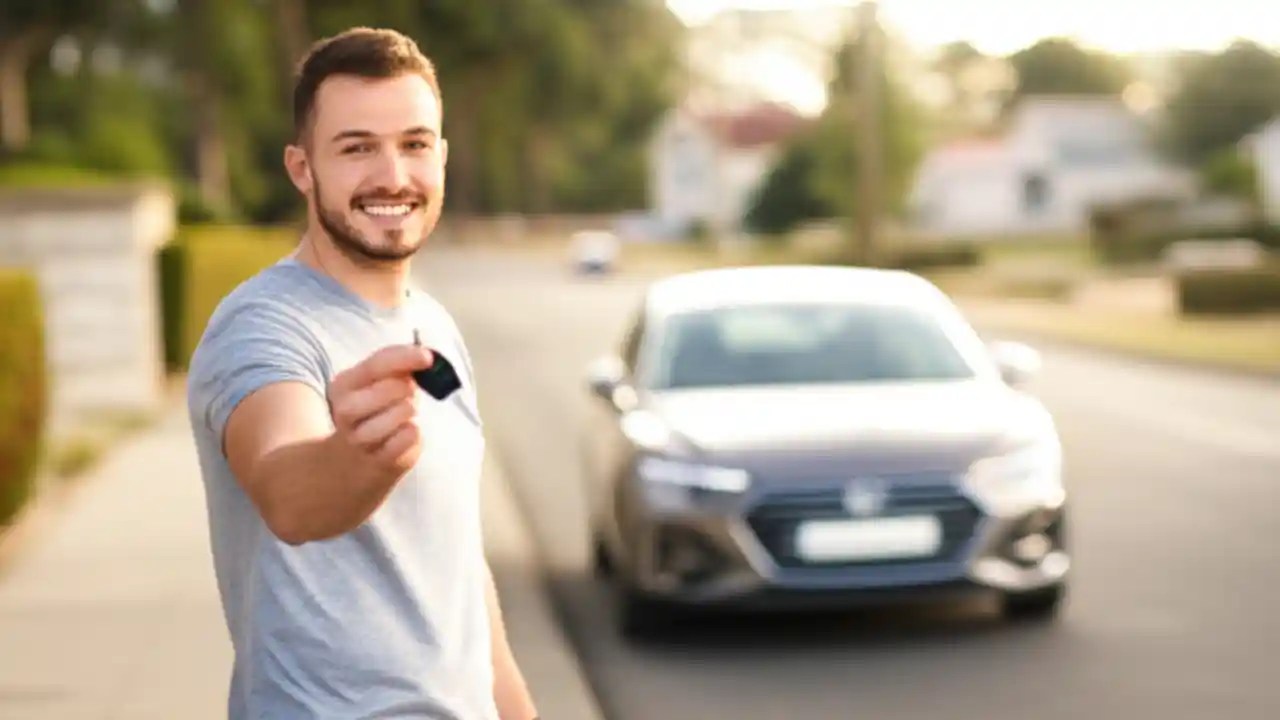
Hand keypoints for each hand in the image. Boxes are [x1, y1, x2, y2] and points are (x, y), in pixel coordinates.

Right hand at [326, 344, 434, 479]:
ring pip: (396, 416)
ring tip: (406, 412)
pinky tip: (406, 431)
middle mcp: (345, 412)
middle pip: (385, 391)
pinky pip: (405, 440)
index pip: (375, 366)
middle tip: (409, 393)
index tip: (428, 357)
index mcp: (343, 385)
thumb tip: (425, 356)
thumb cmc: (377, 409)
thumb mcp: (380, 382)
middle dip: (405, 388)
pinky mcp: (378, 461)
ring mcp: (358, 439)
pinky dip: (412, 433)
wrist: (358, 457)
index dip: (404, 358)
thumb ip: (398, 366)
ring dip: (408, 411)